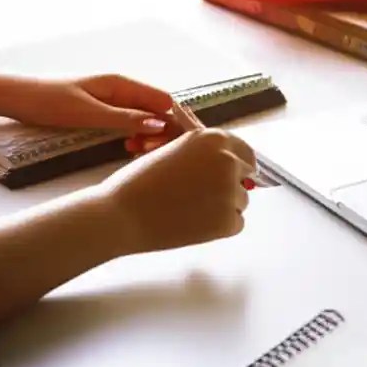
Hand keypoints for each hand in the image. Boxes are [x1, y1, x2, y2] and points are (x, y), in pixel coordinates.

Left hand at [0, 74, 178, 137]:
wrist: (14, 97)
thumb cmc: (48, 101)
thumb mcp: (89, 113)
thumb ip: (125, 119)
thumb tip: (159, 124)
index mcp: (121, 83)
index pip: (163, 100)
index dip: (169, 122)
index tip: (161, 145)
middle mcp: (120, 88)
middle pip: (155, 109)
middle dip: (158, 131)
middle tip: (145, 151)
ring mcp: (110, 98)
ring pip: (142, 117)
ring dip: (145, 134)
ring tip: (133, 150)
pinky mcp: (100, 109)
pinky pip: (126, 121)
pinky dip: (131, 134)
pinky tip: (124, 146)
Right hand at [100, 126, 255, 252]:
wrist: (121, 213)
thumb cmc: (139, 181)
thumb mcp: (174, 149)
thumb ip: (202, 150)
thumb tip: (226, 156)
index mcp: (214, 138)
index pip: (245, 153)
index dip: (235, 165)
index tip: (227, 175)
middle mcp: (228, 160)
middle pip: (245, 176)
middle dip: (230, 185)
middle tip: (202, 197)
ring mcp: (231, 191)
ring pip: (241, 201)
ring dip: (223, 207)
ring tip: (190, 210)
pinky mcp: (228, 221)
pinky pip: (236, 224)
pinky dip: (220, 227)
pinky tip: (193, 224)